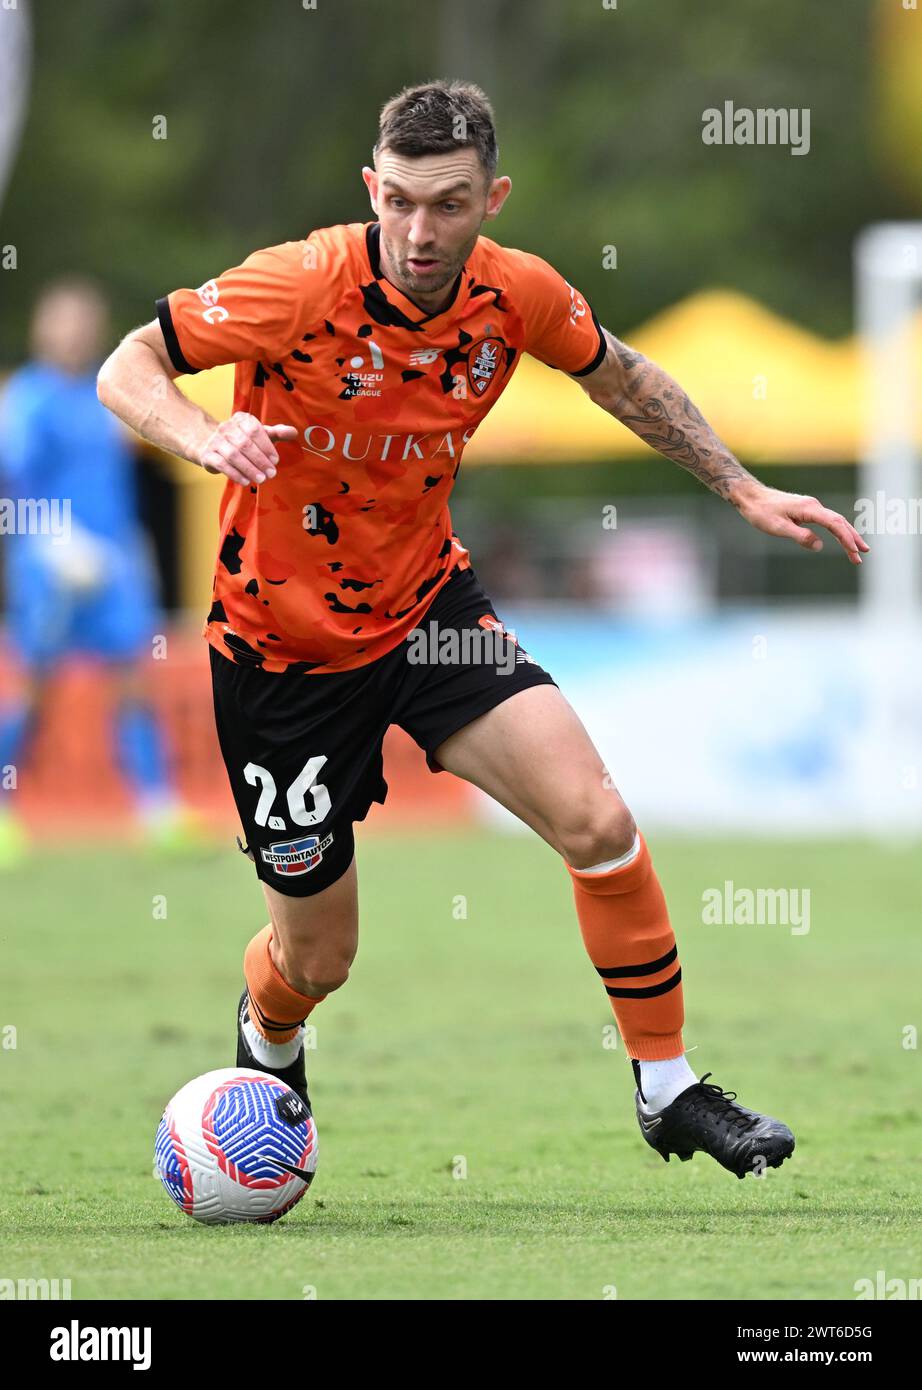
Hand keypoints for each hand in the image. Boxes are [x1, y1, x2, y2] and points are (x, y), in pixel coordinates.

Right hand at [197, 412, 297, 485]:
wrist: (211, 445)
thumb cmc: (242, 440)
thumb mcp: (260, 434)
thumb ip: (276, 433)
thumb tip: (294, 432)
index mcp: (241, 419)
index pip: (254, 430)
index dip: (266, 446)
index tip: (275, 460)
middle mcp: (226, 428)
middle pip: (245, 444)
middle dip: (260, 460)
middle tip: (271, 473)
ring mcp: (215, 441)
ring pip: (234, 455)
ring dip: (249, 469)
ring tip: (261, 479)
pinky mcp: (208, 455)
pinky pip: (222, 465)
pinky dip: (235, 474)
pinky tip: (246, 481)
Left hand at [732, 483, 869, 565]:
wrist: (750, 496)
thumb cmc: (761, 512)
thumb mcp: (778, 527)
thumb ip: (800, 536)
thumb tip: (819, 545)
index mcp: (809, 509)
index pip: (834, 524)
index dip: (846, 538)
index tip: (854, 551)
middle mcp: (813, 506)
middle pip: (839, 522)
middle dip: (852, 539)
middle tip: (862, 556)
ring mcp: (811, 507)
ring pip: (835, 521)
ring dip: (847, 536)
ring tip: (858, 551)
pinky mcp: (806, 510)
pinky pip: (827, 521)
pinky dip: (837, 531)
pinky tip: (842, 539)